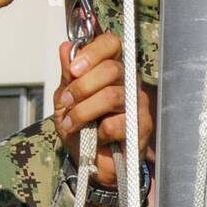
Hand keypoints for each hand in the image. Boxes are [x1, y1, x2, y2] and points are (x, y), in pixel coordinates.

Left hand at [54, 32, 152, 206]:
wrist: (91, 163)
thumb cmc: (82, 129)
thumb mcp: (66, 101)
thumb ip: (67, 76)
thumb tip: (65, 47)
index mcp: (110, 69)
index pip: (110, 43)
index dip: (92, 52)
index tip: (73, 69)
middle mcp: (127, 82)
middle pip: (111, 68)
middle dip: (82, 87)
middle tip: (66, 102)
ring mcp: (137, 103)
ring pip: (111, 96)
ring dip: (84, 111)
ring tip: (71, 123)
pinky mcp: (141, 127)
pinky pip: (117, 124)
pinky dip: (98, 133)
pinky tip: (94, 139)